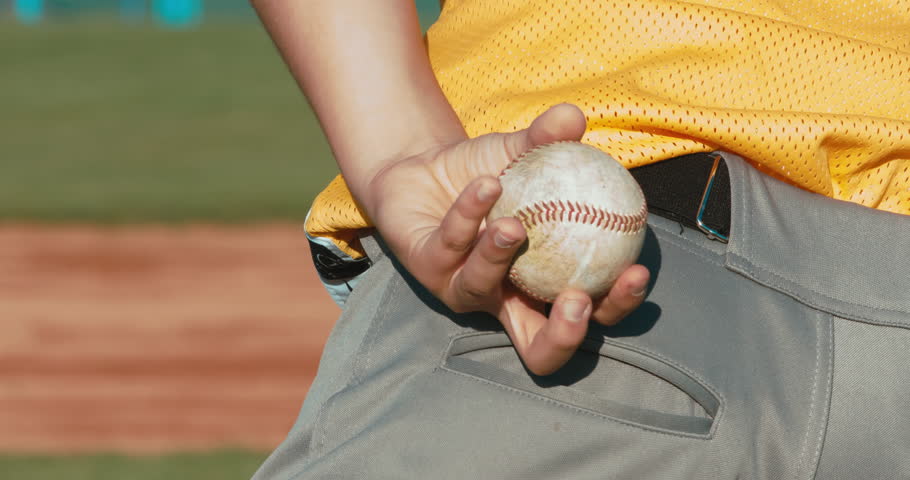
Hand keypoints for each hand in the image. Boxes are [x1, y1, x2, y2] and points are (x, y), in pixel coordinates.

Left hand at [366, 104, 649, 374]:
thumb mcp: (522, 154)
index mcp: (542, 286)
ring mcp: (461, 288)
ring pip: (482, 289)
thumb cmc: (484, 172)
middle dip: (564, 335)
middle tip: (578, 298)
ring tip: (515, 225)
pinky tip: (486, 185)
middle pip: (541, 350)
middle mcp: (503, 300)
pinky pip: (451, 244)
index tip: (635, 270)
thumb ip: (549, 140)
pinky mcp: (425, 268)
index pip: (590, 314)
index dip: (615, 306)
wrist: (422, 167)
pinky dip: (469, 213)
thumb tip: (575, 115)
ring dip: (500, 257)